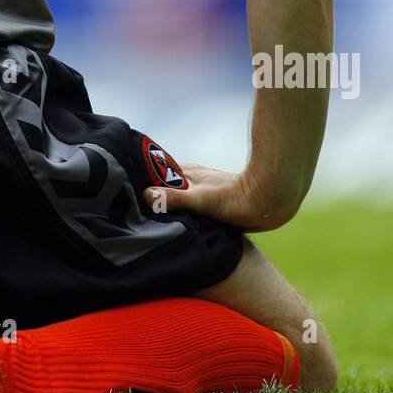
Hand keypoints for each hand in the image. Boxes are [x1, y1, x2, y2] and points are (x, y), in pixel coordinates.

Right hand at [143, 163, 292, 231]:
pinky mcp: (215, 202)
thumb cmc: (237, 199)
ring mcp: (205, 188)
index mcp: (187, 174)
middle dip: (150, 189)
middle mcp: (193, 178)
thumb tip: (145, 195)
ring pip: (178, 192)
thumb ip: (174, 199)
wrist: (270, 201)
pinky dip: (182, 210)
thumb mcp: (202, 201)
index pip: (155, 170)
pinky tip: (180, 222)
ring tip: (150, 216)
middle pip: (165, 182)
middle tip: (131, 204)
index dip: (140, 175)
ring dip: (167, 201)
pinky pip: (191, 204)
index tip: (123, 183)